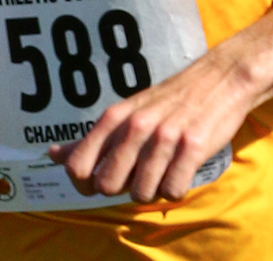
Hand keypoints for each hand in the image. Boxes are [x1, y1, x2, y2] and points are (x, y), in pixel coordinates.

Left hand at [49, 52, 254, 202]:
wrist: (220, 79)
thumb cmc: (168, 101)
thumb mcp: (125, 112)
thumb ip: (90, 139)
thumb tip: (52, 156)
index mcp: (115, 118)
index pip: (78, 166)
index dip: (85, 184)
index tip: (101, 182)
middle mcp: (136, 126)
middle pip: (108, 185)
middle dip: (122, 189)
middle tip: (139, 174)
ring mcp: (165, 137)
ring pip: (142, 193)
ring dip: (153, 189)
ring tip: (164, 169)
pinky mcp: (193, 147)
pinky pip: (173, 191)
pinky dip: (176, 188)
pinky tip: (181, 171)